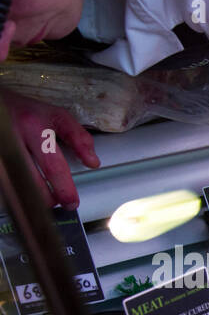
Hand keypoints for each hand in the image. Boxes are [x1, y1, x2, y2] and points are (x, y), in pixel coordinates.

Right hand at [0, 91, 99, 207]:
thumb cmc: (25, 111)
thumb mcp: (56, 116)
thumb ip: (78, 137)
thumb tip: (93, 162)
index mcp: (33, 126)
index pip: (52, 165)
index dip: (64, 188)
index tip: (72, 201)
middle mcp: (12, 137)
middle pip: (30, 179)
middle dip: (46, 198)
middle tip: (58, 203)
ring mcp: (0, 148)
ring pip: (14, 182)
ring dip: (31, 195)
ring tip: (44, 198)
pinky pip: (6, 179)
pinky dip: (18, 186)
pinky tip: (27, 188)